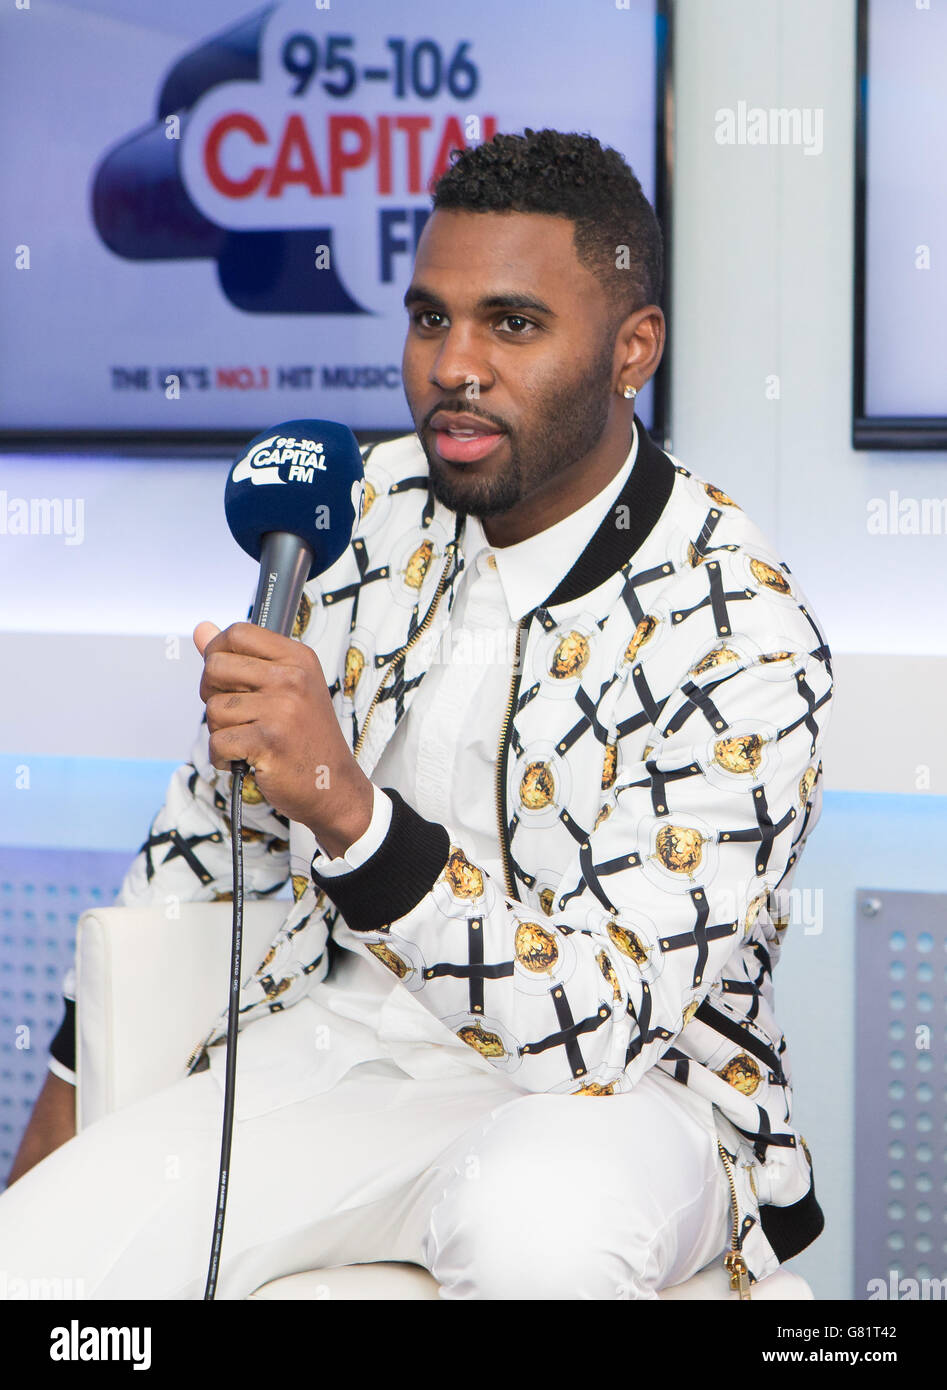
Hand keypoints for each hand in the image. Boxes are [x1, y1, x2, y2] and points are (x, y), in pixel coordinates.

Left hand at [194, 621, 373, 856]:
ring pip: (214, 709)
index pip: (238, 633)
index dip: (217, 653)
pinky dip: (223, 757)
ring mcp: (282, 709)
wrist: (334, 786)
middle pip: (215, 667)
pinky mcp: (269, 740)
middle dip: (213, 694)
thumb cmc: (306, 737)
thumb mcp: (283, 688)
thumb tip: (201, 629)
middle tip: (235, 714)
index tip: (225, 677)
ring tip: (248, 740)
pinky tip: (244, 759)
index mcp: (297, 658)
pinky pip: (218, 742)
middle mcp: (292, 678)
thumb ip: (240, 657)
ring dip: (221, 731)